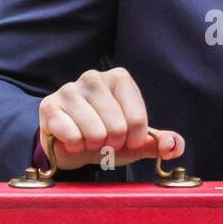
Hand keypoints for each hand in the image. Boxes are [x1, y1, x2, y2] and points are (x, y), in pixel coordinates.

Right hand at [37, 67, 184, 170]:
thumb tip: (173, 146)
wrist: (71, 145)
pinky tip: (72, 140)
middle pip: (118, 126)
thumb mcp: (135, 142)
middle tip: (105, 141)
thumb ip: (159, 142)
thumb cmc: (106, 137)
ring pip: (95, 132)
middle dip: (113, 143)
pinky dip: (75, 145)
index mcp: (119, 79)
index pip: (138, 119)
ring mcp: (69, 89)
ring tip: (89, 140)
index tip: (128, 141)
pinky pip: (71, 135)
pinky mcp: (49, 106)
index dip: (135, 139)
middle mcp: (94, 77)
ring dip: (94, 145)